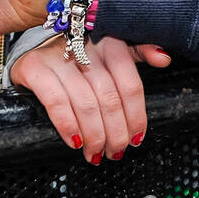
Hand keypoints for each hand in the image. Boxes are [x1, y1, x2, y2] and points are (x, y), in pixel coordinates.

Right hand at [11, 36, 170, 163]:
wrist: (33, 50)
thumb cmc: (78, 55)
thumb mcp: (112, 50)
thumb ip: (140, 53)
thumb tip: (164, 58)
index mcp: (110, 44)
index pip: (131, 85)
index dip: (136, 116)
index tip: (136, 138)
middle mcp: (86, 48)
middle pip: (110, 98)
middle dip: (116, 132)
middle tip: (116, 151)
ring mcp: (58, 57)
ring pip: (86, 103)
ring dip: (95, 135)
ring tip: (96, 153)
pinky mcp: (34, 68)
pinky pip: (55, 102)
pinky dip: (68, 126)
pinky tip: (75, 142)